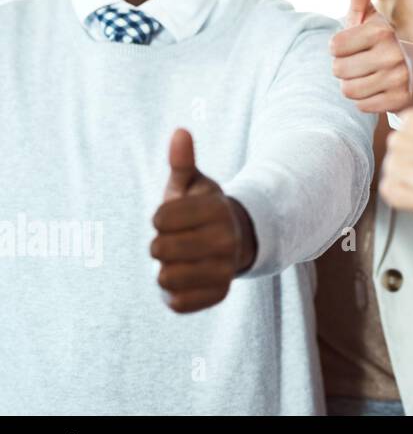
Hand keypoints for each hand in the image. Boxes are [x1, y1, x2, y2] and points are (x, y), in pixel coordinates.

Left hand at [150, 128, 255, 312]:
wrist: (234, 243)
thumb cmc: (201, 211)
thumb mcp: (191, 185)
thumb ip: (182, 162)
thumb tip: (180, 131)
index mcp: (217, 210)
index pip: (160, 219)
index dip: (159, 218)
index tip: (172, 217)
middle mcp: (226, 240)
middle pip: (159, 249)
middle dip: (159, 245)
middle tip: (174, 241)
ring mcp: (224, 270)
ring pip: (165, 278)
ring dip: (165, 271)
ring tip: (180, 261)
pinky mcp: (217, 295)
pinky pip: (177, 302)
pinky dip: (173, 293)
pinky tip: (185, 280)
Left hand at [330, 0, 412, 112]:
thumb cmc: (382, 43)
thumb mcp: (370, 16)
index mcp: (381, 30)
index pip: (334, 47)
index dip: (340, 48)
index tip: (356, 46)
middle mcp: (392, 53)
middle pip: (338, 70)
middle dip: (345, 69)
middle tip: (364, 64)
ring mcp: (397, 79)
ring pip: (348, 90)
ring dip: (353, 85)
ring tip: (370, 77)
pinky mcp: (398, 101)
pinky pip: (360, 105)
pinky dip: (365, 100)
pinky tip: (379, 91)